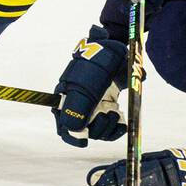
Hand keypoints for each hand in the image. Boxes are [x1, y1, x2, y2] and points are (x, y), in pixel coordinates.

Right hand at [53, 26, 126, 147]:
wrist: (117, 45)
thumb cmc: (100, 57)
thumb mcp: (89, 79)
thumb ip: (79, 103)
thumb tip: (73, 127)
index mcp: (67, 94)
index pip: (63, 123)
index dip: (71, 135)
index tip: (84, 140)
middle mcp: (79, 103)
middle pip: (81, 130)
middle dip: (95, 130)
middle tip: (107, 117)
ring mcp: (94, 106)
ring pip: (97, 131)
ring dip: (107, 129)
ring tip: (116, 114)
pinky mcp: (108, 107)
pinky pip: (110, 127)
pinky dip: (117, 129)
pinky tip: (122, 121)